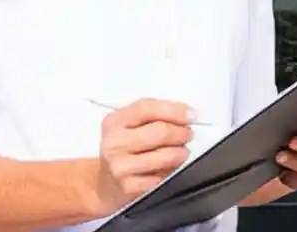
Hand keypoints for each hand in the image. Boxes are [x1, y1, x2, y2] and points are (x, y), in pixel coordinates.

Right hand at [92, 98, 197, 214]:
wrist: (105, 185)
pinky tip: (167, 168)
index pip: (146, 108)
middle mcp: (114, 143)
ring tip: (180, 151)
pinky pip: (163, 176)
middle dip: (182, 132)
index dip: (174, 110)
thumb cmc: (124, 150)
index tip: (192, 114)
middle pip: (160, 132)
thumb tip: (187, 114)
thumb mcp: (129, 126)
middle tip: (187, 134)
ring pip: (166, 155)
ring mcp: (120, 167)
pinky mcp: (129, 187)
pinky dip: (171, 171)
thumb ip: (153, 115)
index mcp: (114, 122)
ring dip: (181, 152)